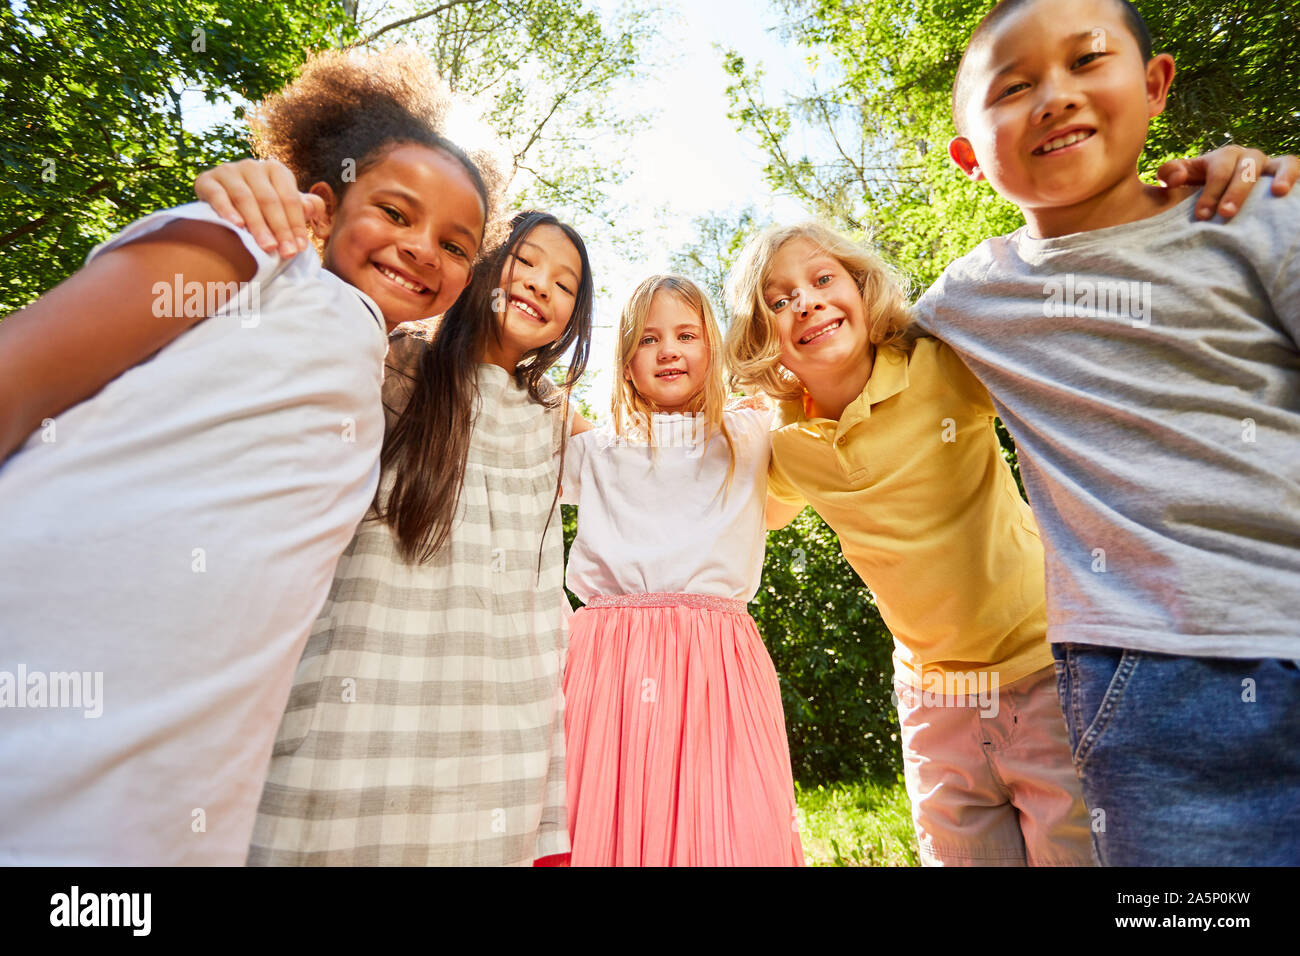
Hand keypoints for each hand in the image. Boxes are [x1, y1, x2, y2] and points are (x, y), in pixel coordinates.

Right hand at [194, 158, 324, 256]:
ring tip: (267, 246)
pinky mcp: (207, 180)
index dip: (296, 224)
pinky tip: (236, 226)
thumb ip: (303, 206)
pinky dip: (227, 210)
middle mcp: (252, 166)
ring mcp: (228, 171)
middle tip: (286, 253)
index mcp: (275, 169)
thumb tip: (314, 208)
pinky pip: (218, 195)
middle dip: (280, 229)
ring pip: (245, 199)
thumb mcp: (284, 204)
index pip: (289, 199)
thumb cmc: (262, 205)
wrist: (223, 199)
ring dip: (257, 224)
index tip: (299, 248)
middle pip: (269, 200)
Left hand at [1157, 146, 1297, 221]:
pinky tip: (1291, 193)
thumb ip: (1170, 174)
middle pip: (1246, 168)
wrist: (1221, 195)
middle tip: (1226, 214)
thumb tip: (1174, 178)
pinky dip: (1295, 177)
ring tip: (1277, 193)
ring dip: (1280, 175)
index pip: (1218, 170)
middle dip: (1236, 191)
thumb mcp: (1182, 180)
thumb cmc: (1199, 188)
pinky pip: (1296, 169)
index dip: (1210, 192)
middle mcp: (1249, 157)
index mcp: (1224, 157)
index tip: (1201, 216)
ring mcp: (1271, 165)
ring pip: (1281, 162)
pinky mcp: (1286, 175)